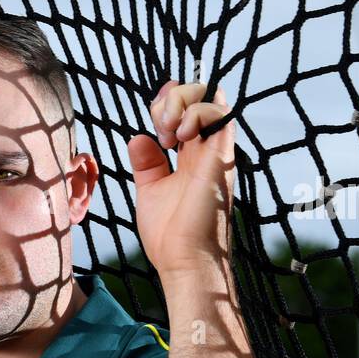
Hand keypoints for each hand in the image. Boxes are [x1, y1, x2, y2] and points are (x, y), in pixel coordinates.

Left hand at [126, 80, 235, 277]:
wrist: (182, 260)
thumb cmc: (170, 235)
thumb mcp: (150, 190)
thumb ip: (147, 164)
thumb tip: (137, 137)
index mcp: (191, 157)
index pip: (186, 110)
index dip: (168, 100)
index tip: (153, 116)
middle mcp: (206, 150)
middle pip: (200, 96)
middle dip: (172, 98)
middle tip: (159, 126)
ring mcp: (215, 151)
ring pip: (211, 98)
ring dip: (181, 103)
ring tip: (167, 133)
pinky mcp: (221, 157)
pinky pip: (219, 114)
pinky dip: (195, 114)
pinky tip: (177, 138)